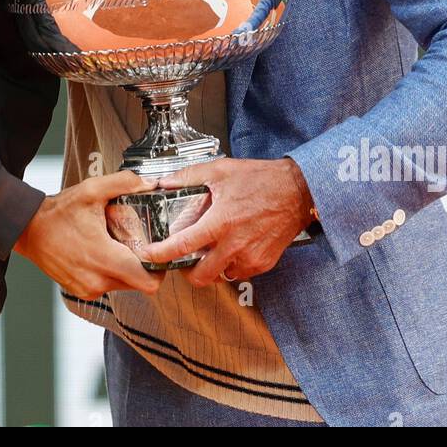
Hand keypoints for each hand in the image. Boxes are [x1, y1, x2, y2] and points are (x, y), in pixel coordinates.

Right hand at [14, 171, 163, 299]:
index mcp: (104, 259)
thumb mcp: (92, 190)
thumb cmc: (58, 213)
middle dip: (144, 266)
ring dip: (127, 269)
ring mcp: (88, 289)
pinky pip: (107, 286)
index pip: (148, 282)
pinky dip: (110, 272)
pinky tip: (103, 252)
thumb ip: (124, 183)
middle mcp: (98, 281)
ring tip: (119, 245)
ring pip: (124, 285)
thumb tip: (150, 184)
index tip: (158, 251)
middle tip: (140, 243)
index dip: (160, 268)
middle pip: (139, 284)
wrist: (28, 229)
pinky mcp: (81, 291)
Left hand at [140, 158, 314, 284]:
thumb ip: (189, 176)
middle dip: (187, 272)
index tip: (149, 255)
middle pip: (201, 276)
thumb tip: (164, 181)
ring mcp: (251, 257)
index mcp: (220, 222)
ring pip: (221, 276)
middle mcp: (234, 245)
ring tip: (211, 249)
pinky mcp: (263, 263)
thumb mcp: (221, 170)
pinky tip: (232, 246)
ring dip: (211, 267)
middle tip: (183, 259)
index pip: (182, 246)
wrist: (298, 191)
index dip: (161, 254)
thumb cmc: (261, 179)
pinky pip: (239, 272)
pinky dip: (231, 264)